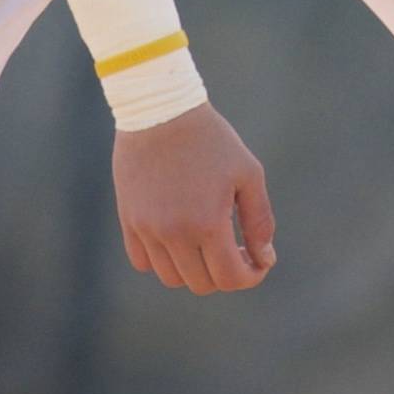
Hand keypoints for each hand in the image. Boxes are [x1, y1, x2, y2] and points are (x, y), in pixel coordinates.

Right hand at [114, 103, 276, 293]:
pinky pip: (142, 262)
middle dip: (225, 274)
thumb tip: (265, 259)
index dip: (250, 276)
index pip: (230, 278)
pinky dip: (163, 260)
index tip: (258, 262)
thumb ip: (260, 221)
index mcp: (208, 224)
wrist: (160, 110)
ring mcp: (147, 229)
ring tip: (207, 244)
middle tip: (236, 249)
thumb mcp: (248, 174)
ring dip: (194, 270)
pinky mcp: (129, 220)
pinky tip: (179, 238)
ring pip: (171, 278)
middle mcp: (174, 233)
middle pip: (201, 284)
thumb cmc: (211, 139)